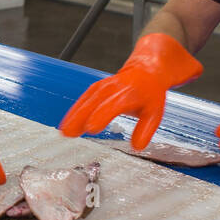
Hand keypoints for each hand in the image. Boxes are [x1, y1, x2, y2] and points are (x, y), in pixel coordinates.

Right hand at [59, 33, 202, 148]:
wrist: (146, 71)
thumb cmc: (150, 95)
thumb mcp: (155, 113)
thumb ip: (145, 130)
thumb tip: (137, 147)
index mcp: (129, 94)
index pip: (112, 105)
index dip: (101, 116)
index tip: (91, 128)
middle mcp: (113, 88)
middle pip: (93, 103)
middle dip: (80, 117)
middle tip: (69, 133)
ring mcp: (102, 86)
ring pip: (85, 100)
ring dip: (73, 115)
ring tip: (64, 131)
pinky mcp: (95, 88)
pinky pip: (83, 99)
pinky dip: (74, 110)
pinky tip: (67, 122)